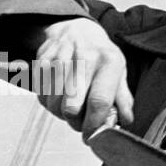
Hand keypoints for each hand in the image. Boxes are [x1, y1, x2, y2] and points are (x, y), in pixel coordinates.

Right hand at [30, 18, 134, 135]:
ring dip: (61, 113)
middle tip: (81, 122)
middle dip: (75, 123)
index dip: (94, 125)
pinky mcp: (42, 59)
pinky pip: (41, 95)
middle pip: (71, 107)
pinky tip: (59, 96)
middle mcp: (85, 56)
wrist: (76, 29)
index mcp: (109, 61)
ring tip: (71, 105)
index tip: (92, 136)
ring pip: (54, 104)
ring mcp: (61, 56)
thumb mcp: (119, 72)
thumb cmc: (100, 56)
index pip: (99, 102)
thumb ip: (123, 99)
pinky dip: (49, 102)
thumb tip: (124, 121)